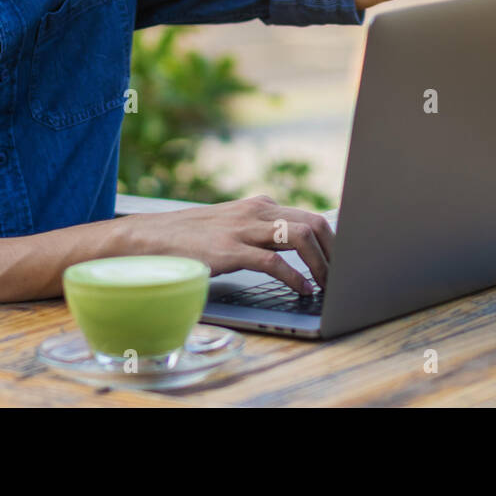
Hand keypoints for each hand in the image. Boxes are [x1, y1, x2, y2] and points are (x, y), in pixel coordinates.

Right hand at [114, 195, 333, 292]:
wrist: (149, 238)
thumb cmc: (193, 238)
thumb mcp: (234, 226)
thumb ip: (262, 231)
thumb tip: (301, 248)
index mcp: (260, 205)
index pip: (311, 217)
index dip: (335, 242)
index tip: (347, 263)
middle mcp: (256, 211)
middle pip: (314, 223)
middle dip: (336, 252)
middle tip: (344, 277)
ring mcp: (242, 229)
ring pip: (299, 237)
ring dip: (322, 265)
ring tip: (328, 286)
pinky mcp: (229, 250)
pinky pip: (273, 262)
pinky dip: (295, 278)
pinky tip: (302, 290)